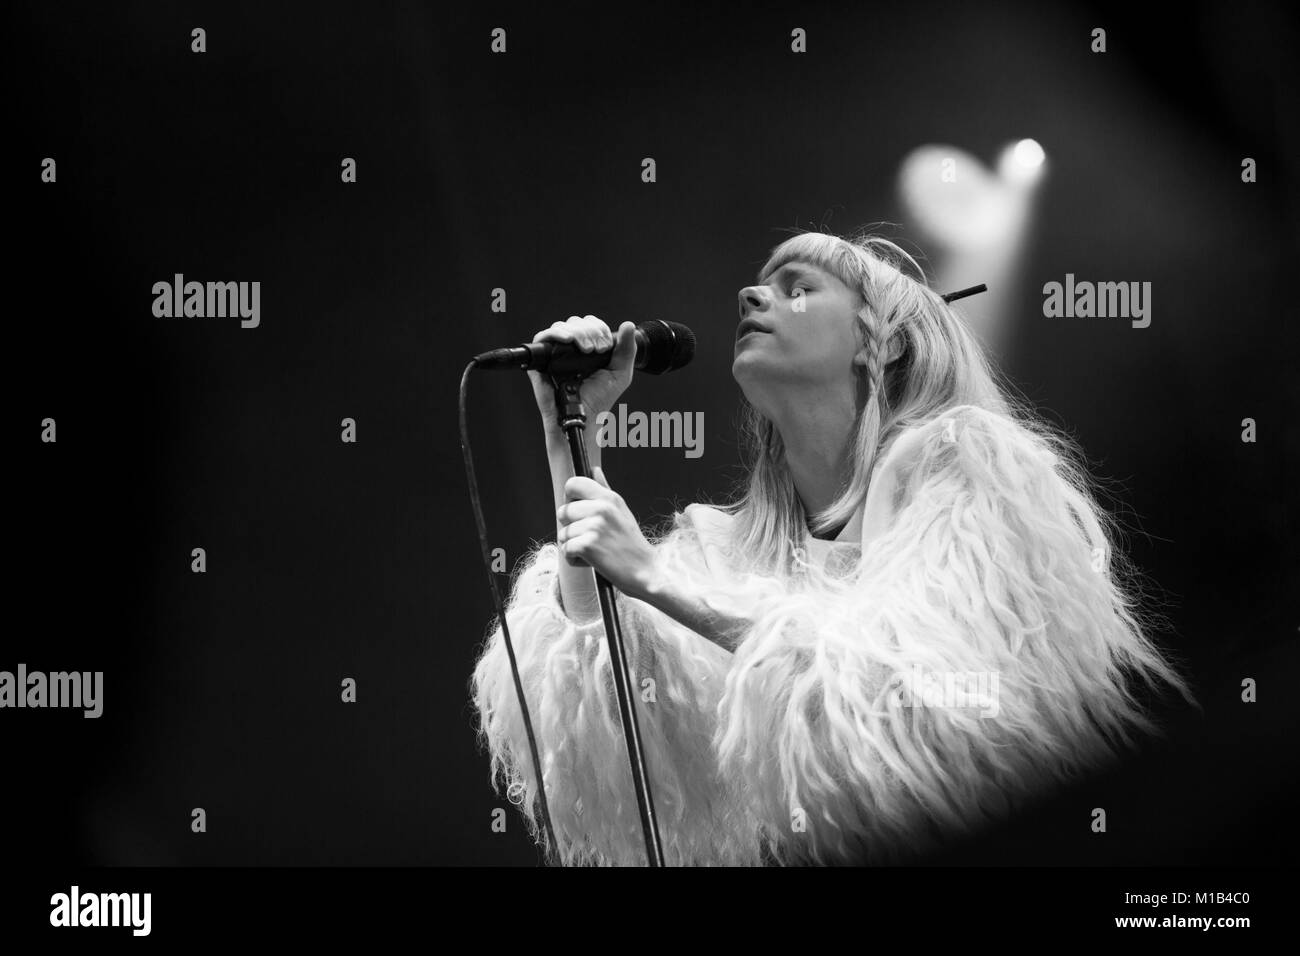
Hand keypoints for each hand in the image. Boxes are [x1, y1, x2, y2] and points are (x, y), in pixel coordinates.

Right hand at [527, 316, 636, 445]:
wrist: (584, 416)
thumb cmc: (599, 399)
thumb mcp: (620, 373)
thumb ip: (627, 349)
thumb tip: (628, 325)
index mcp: (588, 348)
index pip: (590, 324)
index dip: (599, 329)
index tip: (604, 346)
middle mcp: (571, 349)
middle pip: (576, 322)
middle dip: (589, 331)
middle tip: (596, 349)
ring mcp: (556, 353)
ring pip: (562, 327)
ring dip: (577, 332)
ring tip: (585, 349)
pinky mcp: (541, 360)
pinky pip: (543, 337)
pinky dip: (555, 334)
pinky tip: (567, 340)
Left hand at [556, 466, 656, 599]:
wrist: (646, 571)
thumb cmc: (631, 544)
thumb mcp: (621, 511)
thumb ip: (604, 489)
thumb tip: (594, 469)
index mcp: (609, 497)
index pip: (573, 484)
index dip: (569, 498)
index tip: (577, 512)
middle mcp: (602, 508)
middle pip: (563, 511)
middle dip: (571, 528)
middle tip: (592, 538)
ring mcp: (595, 526)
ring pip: (563, 534)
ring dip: (574, 546)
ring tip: (596, 551)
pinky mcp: (587, 545)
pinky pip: (565, 550)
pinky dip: (575, 560)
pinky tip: (593, 561)